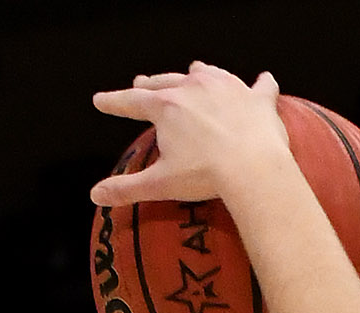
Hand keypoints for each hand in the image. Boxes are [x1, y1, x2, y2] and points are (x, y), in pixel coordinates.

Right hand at [90, 62, 289, 205]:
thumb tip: (96, 195)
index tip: (100, 101)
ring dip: (196, 73)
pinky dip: (260, 84)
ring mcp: (227, 87)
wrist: (252, 167)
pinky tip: (263, 80)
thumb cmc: (204, 175)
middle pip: (166, 81)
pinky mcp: (258, 98)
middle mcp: (194, 87)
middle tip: (140, 82)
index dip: (113, 103)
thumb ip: (127, 188)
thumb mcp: (161, 184)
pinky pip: (261, 85)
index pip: (131, 102)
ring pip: (207, 72)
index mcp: (166, 106)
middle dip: (151, 83)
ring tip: (192, 70)